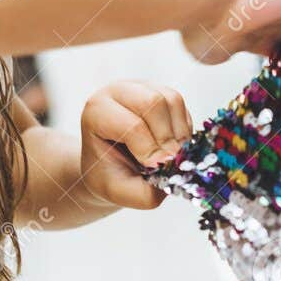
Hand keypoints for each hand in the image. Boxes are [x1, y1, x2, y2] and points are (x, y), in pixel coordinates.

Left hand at [78, 81, 192, 209]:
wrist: (110, 165)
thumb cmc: (109, 175)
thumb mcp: (119, 192)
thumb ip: (144, 194)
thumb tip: (173, 178)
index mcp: (97, 111)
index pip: (132, 125)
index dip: (149, 150)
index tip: (155, 169)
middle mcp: (117, 92)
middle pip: (153, 102)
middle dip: (166, 137)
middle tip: (168, 161)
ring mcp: (140, 87)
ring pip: (171, 99)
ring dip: (178, 132)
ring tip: (171, 154)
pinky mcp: (160, 90)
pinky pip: (181, 104)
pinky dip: (183, 128)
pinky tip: (173, 145)